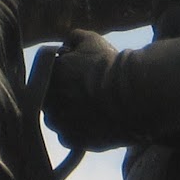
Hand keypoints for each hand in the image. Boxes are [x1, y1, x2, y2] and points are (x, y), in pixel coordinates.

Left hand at [43, 29, 128, 150]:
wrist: (132, 93)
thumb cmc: (110, 65)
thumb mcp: (91, 40)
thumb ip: (73, 38)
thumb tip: (68, 42)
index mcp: (47, 77)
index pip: (47, 78)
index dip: (63, 77)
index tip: (78, 78)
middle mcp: (48, 102)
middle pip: (51, 101)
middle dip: (64, 97)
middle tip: (86, 94)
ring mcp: (59, 124)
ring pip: (58, 121)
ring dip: (69, 116)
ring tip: (91, 111)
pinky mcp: (73, 141)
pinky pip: (68, 138)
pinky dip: (77, 133)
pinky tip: (93, 124)